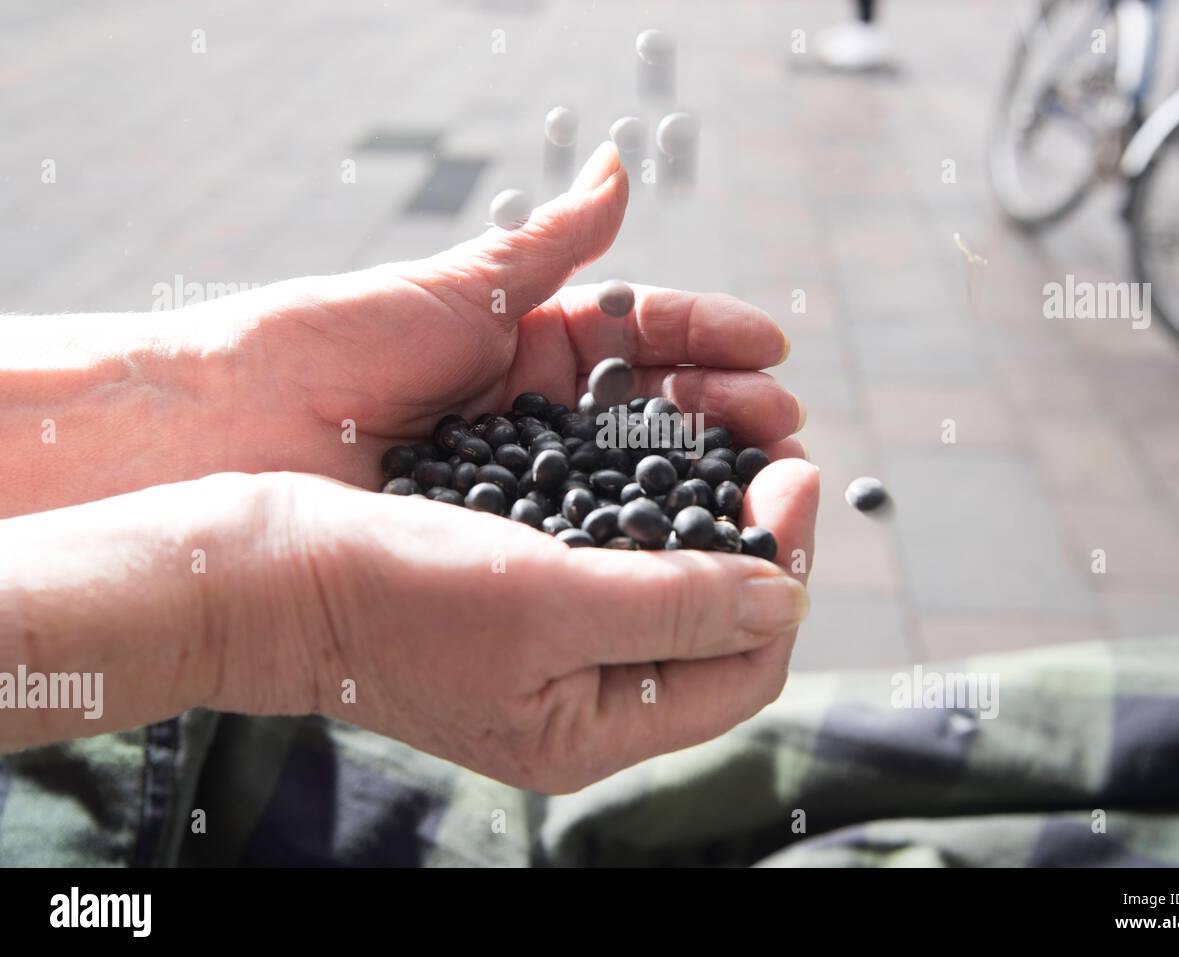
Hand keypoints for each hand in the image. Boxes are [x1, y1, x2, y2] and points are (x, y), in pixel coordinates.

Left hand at [198, 142, 803, 486]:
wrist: (227, 430)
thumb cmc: (328, 342)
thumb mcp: (455, 288)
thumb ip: (549, 246)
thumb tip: (623, 166)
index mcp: (529, 343)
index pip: (646, 336)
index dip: (712, 341)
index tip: (770, 352)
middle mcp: (536, 411)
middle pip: (655, 410)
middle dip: (727, 411)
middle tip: (782, 425)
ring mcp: (522, 475)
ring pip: (632, 472)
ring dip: (702, 471)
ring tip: (763, 472)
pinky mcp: (496, 531)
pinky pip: (581, 531)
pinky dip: (640, 533)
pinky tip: (691, 534)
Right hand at [213, 460, 816, 793]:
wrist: (261, 564)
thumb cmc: (391, 592)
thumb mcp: (543, 603)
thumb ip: (675, 604)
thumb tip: (791, 599)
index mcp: (593, 725)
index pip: (742, 668)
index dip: (787, 572)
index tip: (796, 474)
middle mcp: (581, 686)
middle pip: (715, 618)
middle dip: (759, 530)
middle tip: (779, 444)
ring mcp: (550, 633)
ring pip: (669, 567)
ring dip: (711, 498)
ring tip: (732, 423)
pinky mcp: (521, 577)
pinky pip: (612, 535)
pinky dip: (646, 487)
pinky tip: (659, 433)